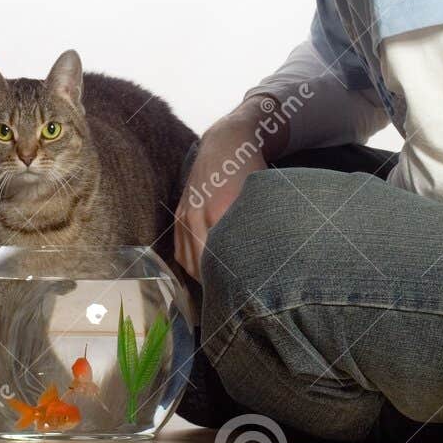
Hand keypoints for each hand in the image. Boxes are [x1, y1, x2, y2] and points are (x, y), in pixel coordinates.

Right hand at [174, 99, 285, 281]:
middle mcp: (197, 216)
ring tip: (219, 289)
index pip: (220, 262)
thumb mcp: (258, 199)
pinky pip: (179, 249)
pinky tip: (203, 271)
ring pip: (187, 261)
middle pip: (202, 266)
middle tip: (233, 299)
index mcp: (219, 214)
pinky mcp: (179, 213)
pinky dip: (190, 263)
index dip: (230, 283)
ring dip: (201, 276)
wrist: (227, 143)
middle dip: (216, 285)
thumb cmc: (250, 171)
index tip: (243, 296)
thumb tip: (263, 263)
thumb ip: (255, 230)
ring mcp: (185, 215)